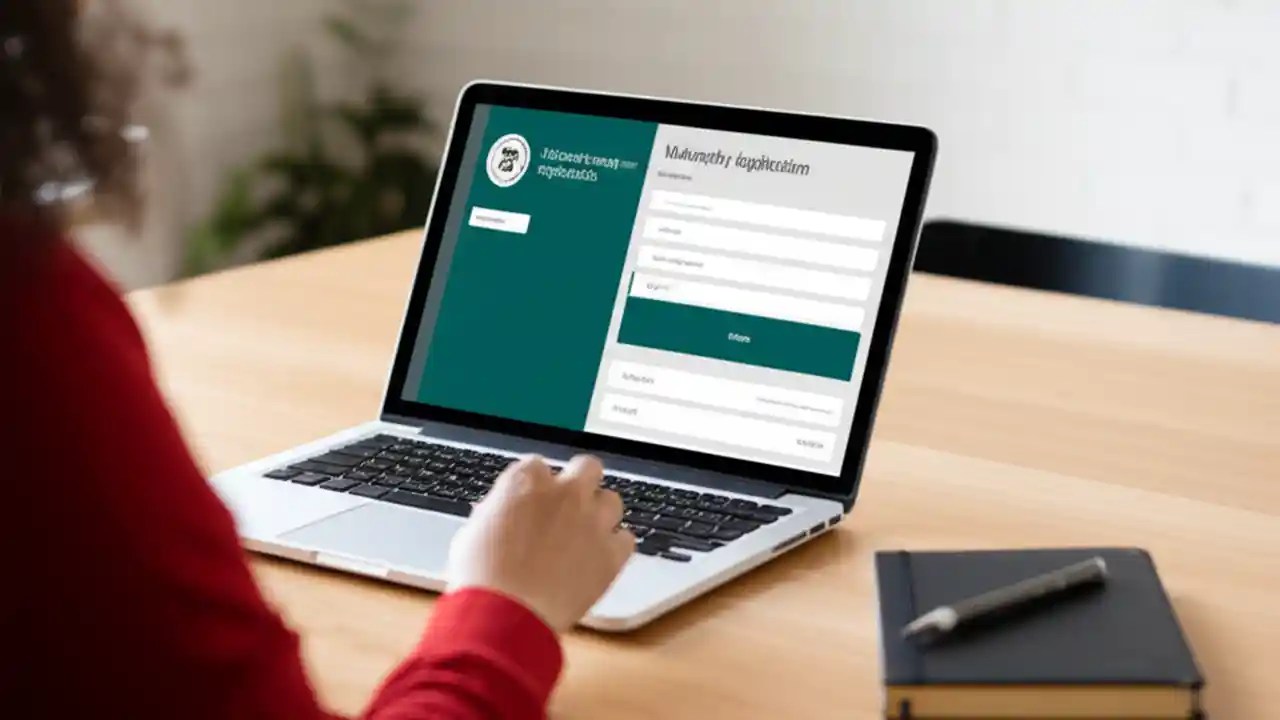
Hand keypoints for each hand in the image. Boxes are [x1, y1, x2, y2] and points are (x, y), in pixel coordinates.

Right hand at [446, 454, 635, 631]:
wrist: (504, 614)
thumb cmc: (480, 578)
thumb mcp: (471, 533)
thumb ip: (495, 514)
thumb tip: (499, 515)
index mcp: (526, 481)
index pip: (538, 466)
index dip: (536, 486)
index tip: (533, 502)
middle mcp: (564, 492)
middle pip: (586, 467)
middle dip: (579, 484)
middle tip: (569, 506)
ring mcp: (592, 521)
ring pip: (612, 500)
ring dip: (600, 514)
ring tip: (586, 536)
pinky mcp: (611, 553)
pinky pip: (626, 539)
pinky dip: (615, 547)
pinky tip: (600, 560)